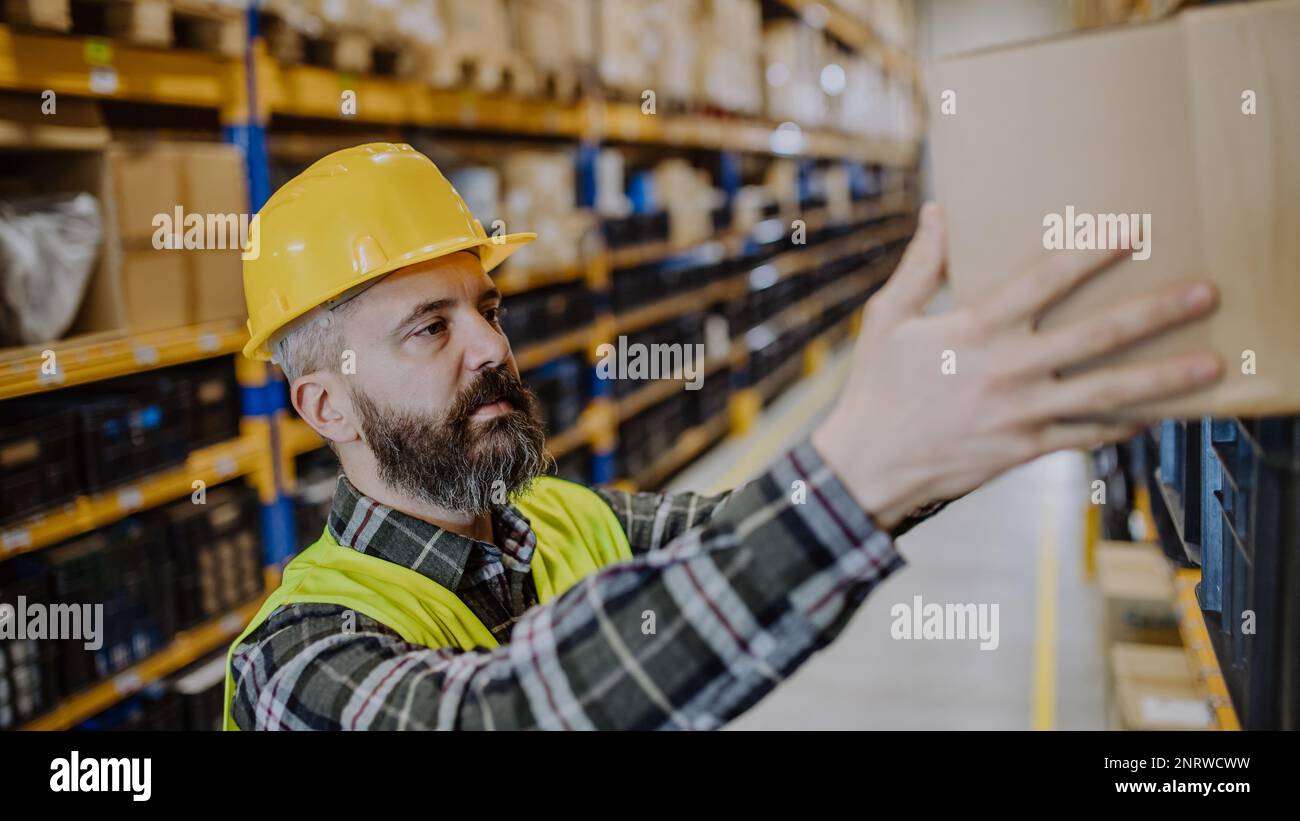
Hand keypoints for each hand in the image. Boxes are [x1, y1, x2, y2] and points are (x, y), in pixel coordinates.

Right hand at [810, 202, 1221, 532]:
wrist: (868, 467)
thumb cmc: (875, 388)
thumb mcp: (886, 319)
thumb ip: (919, 265)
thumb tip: (936, 210)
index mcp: (975, 329)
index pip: (1045, 280)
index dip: (1092, 251)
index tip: (1135, 229)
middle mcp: (1008, 369)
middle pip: (1097, 336)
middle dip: (1156, 312)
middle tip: (1205, 293)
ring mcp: (1022, 413)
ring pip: (1107, 393)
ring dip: (1163, 378)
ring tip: (1211, 364)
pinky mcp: (1025, 448)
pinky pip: (1086, 436)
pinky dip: (1125, 426)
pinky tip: (1159, 415)